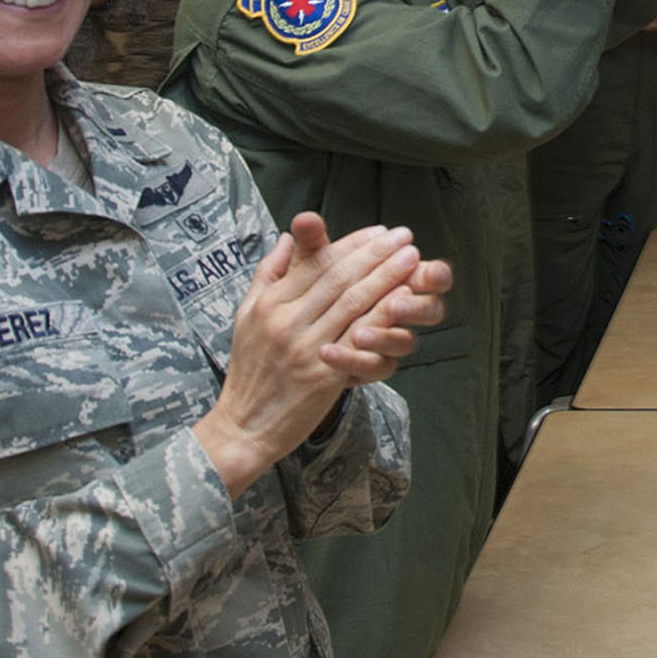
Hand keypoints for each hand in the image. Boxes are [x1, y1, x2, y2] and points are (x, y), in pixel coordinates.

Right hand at [194, 215, 449, 496]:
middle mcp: (287, 320)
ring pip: (353, 303)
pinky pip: (359, 339)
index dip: (352, 244)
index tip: (379, 232)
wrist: (244, 425)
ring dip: (387, 277)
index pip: (317, 262)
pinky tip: (403, 303)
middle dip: (376, 254)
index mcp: (270, 302)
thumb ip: (269, 272)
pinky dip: (383, 317)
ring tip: (412, 259)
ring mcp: (306, 347)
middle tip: (405, 236)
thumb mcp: (246, 314)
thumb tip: (288, 237)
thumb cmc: (249, 369)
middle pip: (339, 278)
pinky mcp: (323, 375)